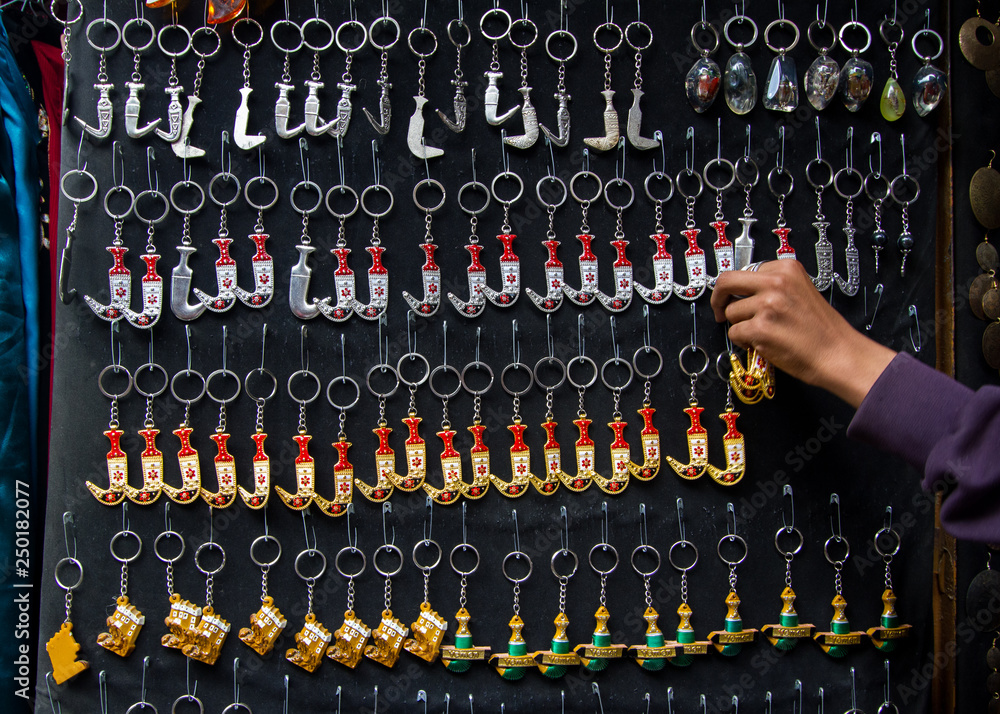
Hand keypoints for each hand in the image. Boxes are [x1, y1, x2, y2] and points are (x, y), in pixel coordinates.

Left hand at [710, 260, 895, 407]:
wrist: (840, 354)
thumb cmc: (823, 331)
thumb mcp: (802, 292)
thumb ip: (775, 287)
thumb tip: (744, 291)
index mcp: (787, 269)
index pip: (745, 271)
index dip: (738, 289)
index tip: (735, 297)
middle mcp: (776, 283)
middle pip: (727, 282)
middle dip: (718, 297)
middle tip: (719, 310)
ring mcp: (767, 304)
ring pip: (731, 313)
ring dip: (741, 326)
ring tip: (763, 334)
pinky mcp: (760, 328)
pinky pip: (735, 333)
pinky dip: (743, 343)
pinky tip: (762, 344)